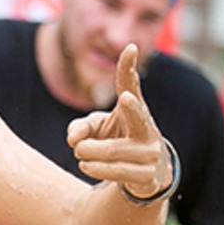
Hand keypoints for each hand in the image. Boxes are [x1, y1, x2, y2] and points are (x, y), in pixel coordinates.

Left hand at [67, 45, 170, 199]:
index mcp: (135, 109)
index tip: (128, 47)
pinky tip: (86, 165)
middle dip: (129, 109)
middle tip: (120, 105)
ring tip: (80, 152)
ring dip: (86, 152)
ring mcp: (151, 153)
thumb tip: (73, 139)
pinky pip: (112, 171)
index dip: (127, 67)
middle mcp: (148, 128)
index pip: (131, 84)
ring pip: (109, 151)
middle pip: (136, 116)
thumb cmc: (118, 141)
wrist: (144, 177)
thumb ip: (81, 127)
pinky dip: (92, 168)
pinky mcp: (148, 176)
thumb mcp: (97, 129)